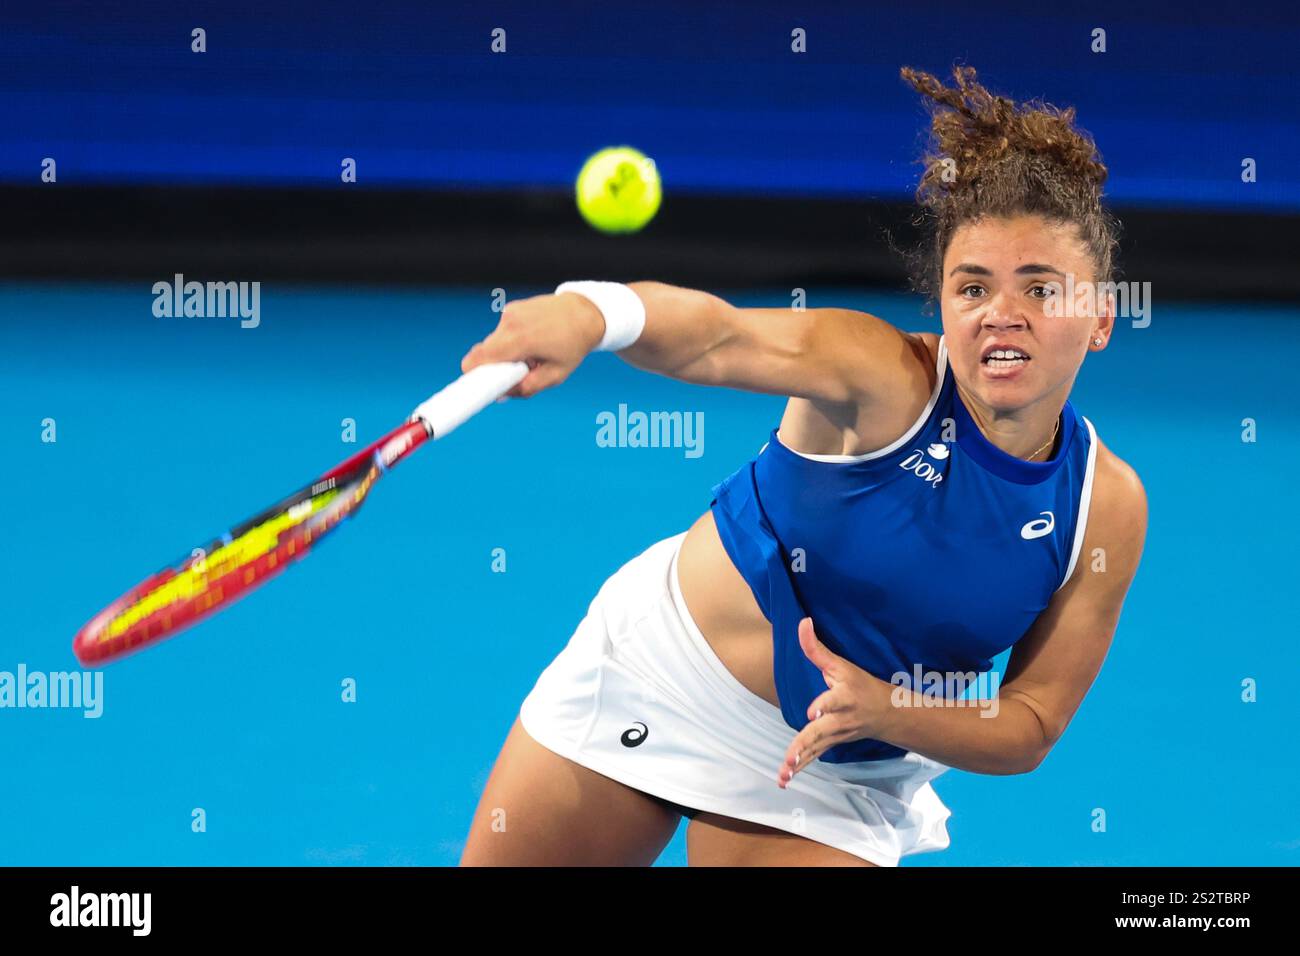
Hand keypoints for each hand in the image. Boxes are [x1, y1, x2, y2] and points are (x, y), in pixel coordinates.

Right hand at [460, 292, 605, 398]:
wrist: (585, 312)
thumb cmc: (572, 346)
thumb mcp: (555, 375)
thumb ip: (527, 388)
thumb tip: (500, 395)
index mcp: (521, 341)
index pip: (480, 358)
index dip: (472, 374)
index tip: (473, 386)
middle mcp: (511, 323)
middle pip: (483, 352)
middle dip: (493, 366)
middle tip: (512, 373)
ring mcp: (510, 313)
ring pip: (493, 342)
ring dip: (504, 352)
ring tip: (530, 354)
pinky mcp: (511, 308)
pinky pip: (502, 331)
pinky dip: (510, 339)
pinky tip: (532, 340)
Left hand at [777, 616, 891, 788]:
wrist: (887, 714)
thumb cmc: (861, 685)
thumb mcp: (841, 664)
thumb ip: (817, 648)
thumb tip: (802, 622)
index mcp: (844, 697)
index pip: (834, 701)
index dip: (824, 705)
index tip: (813, 712)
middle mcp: (840, 719)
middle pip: (821, 733)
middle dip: (804, 745)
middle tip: (790, 757)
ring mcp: (835, 735)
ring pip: (815, 749)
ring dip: (799, 762)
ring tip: (784, 773)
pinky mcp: (830, 745)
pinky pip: (813, 758)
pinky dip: (798, 770)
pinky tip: (782, 780)